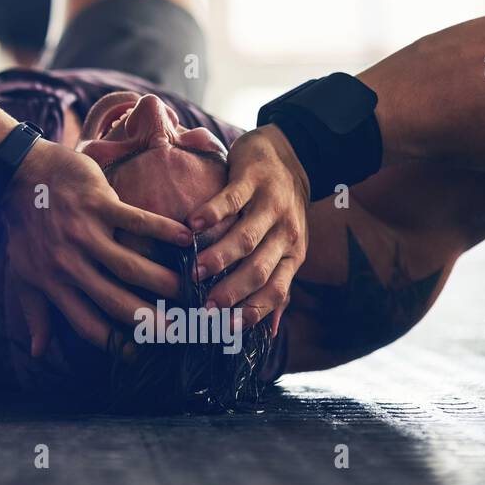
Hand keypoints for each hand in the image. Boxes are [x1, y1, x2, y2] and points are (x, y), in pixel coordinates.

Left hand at [2, 139, 193, 355]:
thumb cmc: (24, 228)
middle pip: (115, 301)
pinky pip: (137, 221)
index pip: (88, 325)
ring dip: (162, 281)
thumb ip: (35, 313)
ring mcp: (84, 232)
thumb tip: (38, 352)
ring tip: (188, 290)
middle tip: (181, 329)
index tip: (142, 354)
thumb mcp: (23, 274)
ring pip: (130, 266)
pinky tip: (186, 239)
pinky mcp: (97, 203)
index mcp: (53, 283)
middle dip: (150, 320)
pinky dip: (163, 231)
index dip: (116, 344)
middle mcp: (69, 263)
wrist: (20, 175)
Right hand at [187, 125, 309, 335]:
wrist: (290, 154)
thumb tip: (271, 330)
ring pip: (246, 237)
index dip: (252, 311)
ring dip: (219, 257)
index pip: (276, 290)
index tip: (224, 327)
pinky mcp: (252, 180)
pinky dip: (211, 214)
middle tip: (205, 306)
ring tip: (194, 271)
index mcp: (293, 254)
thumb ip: (277, 284)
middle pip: (259, 268)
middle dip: (232, 290)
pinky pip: (232, 200)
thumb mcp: (287, 246)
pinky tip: (191, 225)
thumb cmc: (280, 208)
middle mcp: (286, 233)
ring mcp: (270, 205)